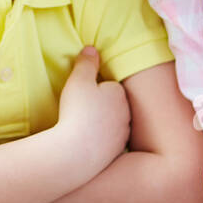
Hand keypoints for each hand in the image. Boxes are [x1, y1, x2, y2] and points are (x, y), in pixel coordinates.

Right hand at [54, 46, 129, 173]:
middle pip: (113, 105)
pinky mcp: (116, 153)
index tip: (82, 95)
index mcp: (119, 94)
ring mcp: (122, 136)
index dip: (95, 89)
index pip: (110, 86)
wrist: (76, 152)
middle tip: (80, 110)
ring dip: (100, 124)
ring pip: (112, 124)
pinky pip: (107, 143)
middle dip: (101, 106)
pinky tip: (84, 143)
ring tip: (81, 128)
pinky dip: (99, 141)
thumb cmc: (77, 112)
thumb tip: (92, 48)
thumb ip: (85, 63)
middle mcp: (126, 114)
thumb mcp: (78, 80)